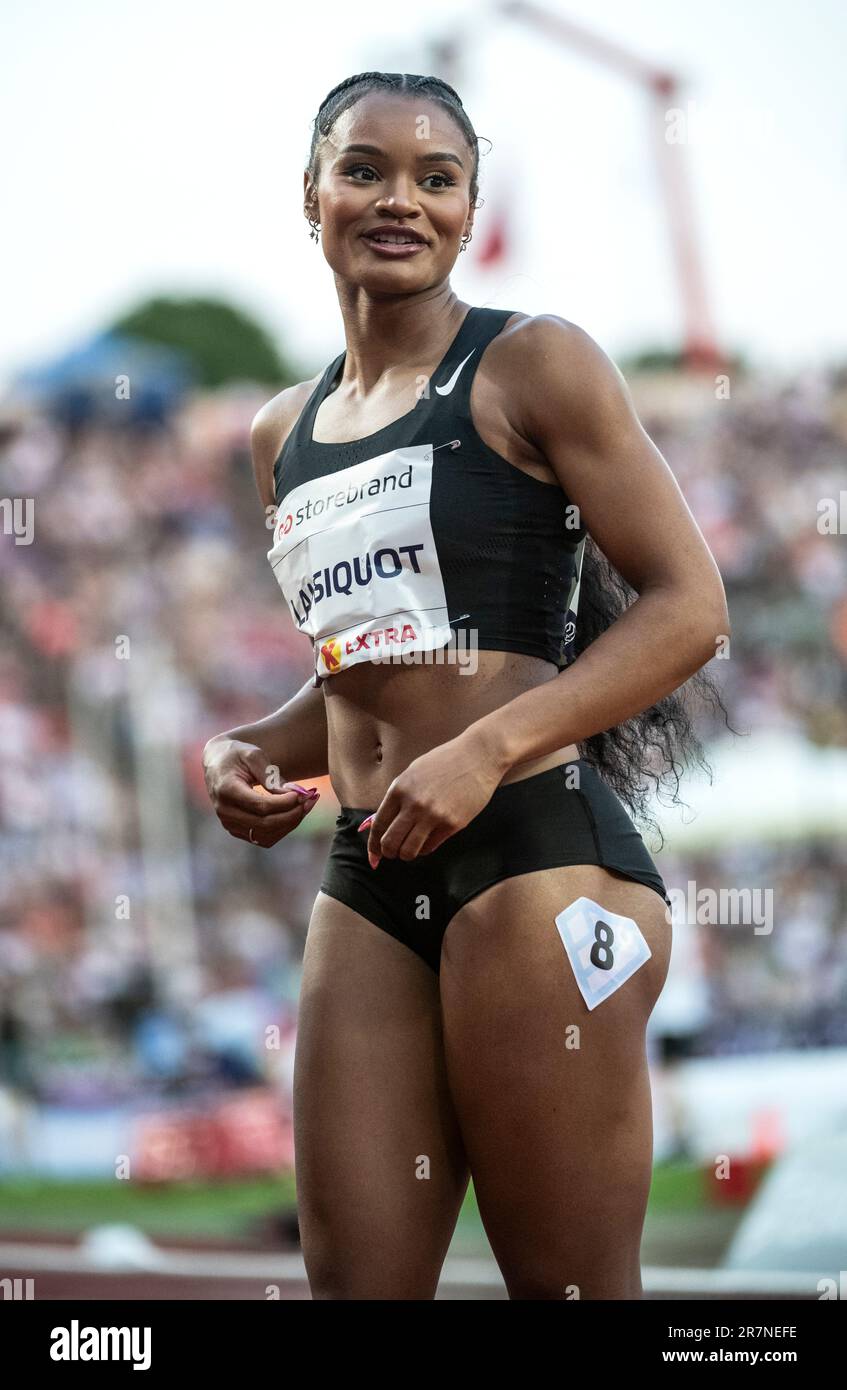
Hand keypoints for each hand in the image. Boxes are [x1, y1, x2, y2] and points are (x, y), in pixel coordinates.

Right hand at [202, 737, 319, 847]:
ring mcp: (229, 823)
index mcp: (226, 789)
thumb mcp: (254, 756)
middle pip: (264, 824)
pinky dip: (282, 829)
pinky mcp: (237, 830)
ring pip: (266, 835)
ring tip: (306, 805)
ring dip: (290, 823)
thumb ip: (271, 777)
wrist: (218, 764)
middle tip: (310, 800)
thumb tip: (292, 795)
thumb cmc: (238, 755)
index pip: (260, 805)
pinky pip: (264, 838)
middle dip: (292, 814)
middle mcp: (225, 811)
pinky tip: (294, 813)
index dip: (285, 803)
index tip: (302, 793)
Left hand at [360, 733, 504, 867]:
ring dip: (406, 854)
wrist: (478, 756)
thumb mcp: (414, 772)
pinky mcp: (452, 824)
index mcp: (399, 789)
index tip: (374, 854)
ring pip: (409, 851)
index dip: (373, 844)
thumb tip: (385, 821)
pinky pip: (430, 847)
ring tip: (409, 851)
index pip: (378, 825)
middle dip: (388, 853)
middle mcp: (413, 804)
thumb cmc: (445, 761)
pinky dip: (424, 849)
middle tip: (392, 854)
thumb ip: (399, 795)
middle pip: (390, 842)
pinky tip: (426, 842)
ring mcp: (433, 816)